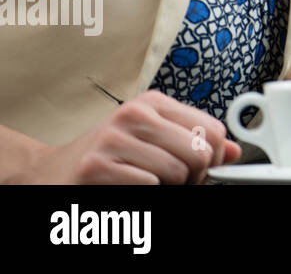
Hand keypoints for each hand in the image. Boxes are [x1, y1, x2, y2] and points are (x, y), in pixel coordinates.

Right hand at [17, 90, 239, 183]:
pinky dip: (147, 193)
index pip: (213, 129)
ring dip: (171, 189)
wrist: (50, 172)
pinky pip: (149, 185)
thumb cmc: (107, 157)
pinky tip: (129, 188)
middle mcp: (135, 114)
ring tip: (152, 186)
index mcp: (153, 103)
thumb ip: (192, 142)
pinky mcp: (97, 165)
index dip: (215, 157)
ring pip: (176, 172)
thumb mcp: (152, 139)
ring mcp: (114, 138)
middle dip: (196, 177)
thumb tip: (234, 152)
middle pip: (199, 152)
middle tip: (180, 184)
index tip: (204, 171)